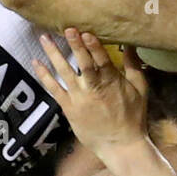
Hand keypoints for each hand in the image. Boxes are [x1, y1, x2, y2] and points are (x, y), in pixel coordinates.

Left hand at [33, 29, 147, 156]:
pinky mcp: (69, 108)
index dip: (93, 46)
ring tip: (43, 39)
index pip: (102, 60)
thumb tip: (131, 44)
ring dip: (54, 55)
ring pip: (64, 73)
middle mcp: (94, 88)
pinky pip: (54, 89)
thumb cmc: (133, 117)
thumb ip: (133, 66)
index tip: (85, 32)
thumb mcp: (140, 89)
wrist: (120, 145)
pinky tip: (36, 62)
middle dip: (75, 46)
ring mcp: (79, 98)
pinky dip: (44, 76)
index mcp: (112, 82)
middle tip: (67, 29)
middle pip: (83, 64)